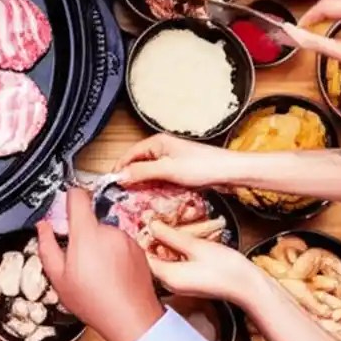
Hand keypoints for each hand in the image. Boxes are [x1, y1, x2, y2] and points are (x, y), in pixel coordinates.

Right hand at [36, 189, 162, 340]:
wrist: (132, 318)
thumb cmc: (93, 301)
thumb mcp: (58, 277)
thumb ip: (47, 246)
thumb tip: (43, 227)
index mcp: (86, 233)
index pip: (78, 197)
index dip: (69, 198)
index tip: (65, 207)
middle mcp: (109, 231)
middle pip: (90, 222)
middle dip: (83, 236)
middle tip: (78, 262)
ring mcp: (126, 239)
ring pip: (105, 235)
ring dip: (100, 247)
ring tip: (97, 274)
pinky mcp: (139, 250)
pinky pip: (120, 245)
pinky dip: (115, 255)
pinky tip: (112, 277)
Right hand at [114, 134, 240, 187]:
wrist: (230, 172)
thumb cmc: (202, 167)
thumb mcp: (167, 170)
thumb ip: (141, 172)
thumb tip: (119, 176)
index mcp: (157, 142)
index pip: (129, 154)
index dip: (119, 169)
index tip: (111, 185)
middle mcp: (162, 149)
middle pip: (138, 164)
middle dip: (130, 178)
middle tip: (122, 194)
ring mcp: (172, 159)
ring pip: (149, 172)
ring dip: (143, 184)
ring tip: (136, 198)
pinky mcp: (180, 170)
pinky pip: (161, 179)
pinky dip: (155, 187)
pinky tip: (153, 197)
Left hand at [142, 220, 265, 304]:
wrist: (249, 287)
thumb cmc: (226, 268)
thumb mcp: (195, 246)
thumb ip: (170, 235)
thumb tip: (150, 224)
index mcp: (167, 276)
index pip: (142, 255)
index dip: (142, 236)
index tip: (144, 219)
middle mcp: (168, 283)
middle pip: (152, 256)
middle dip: (154, 237)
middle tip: (157, 218)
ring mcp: (178, 283)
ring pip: (163, 258)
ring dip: (166, 242)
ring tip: (170, 224)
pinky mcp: (187, 281)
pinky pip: (174, 262)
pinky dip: (176, 250)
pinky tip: (183, 237)